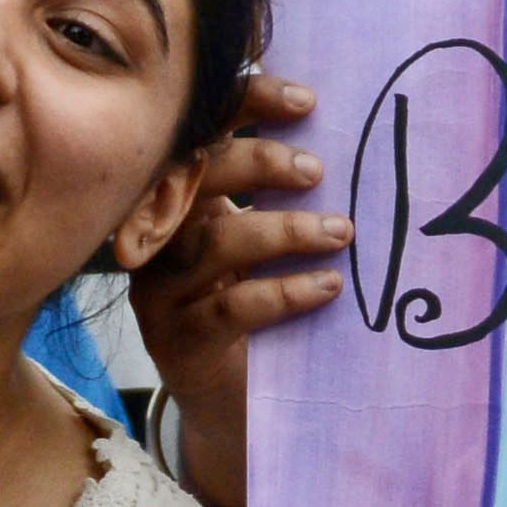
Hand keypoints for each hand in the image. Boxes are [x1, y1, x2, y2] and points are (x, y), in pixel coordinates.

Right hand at [128, 71, 349, 506]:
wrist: (228, 404)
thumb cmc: (255, 309)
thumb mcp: (262, 247)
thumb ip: (283, 196)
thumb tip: (348, 141)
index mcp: (178, 198)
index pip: (202, 132)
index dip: (246, 105)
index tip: (307, 101)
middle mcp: (158, 236)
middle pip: (194, 178)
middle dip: (259, 164)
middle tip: (317, 170)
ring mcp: (160, 290)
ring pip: (214, 242)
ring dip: (284, 231)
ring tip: (341, 233)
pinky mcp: (178, 341)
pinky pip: (231, 307)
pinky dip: (284, 291)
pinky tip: (327, 287)